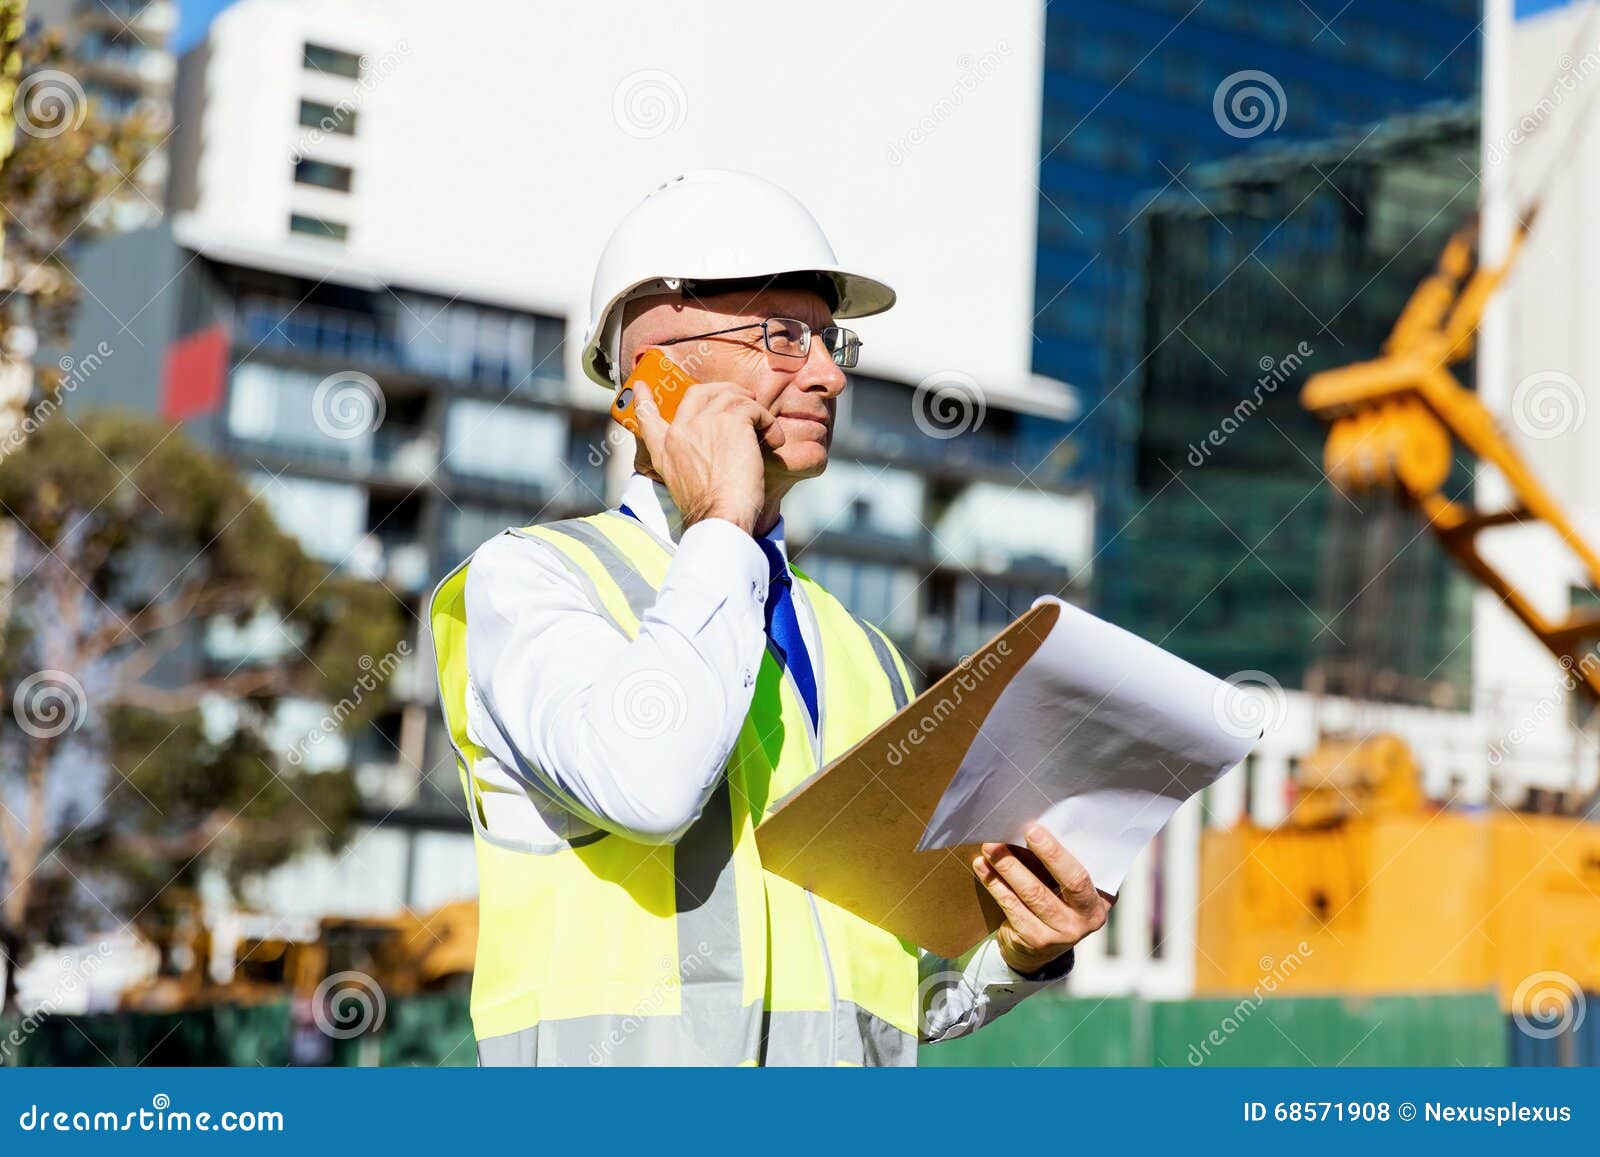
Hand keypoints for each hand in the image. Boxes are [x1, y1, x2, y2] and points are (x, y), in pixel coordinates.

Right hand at [632, 377, 781, 534]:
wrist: (720, 516)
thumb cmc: (710, 509)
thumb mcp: (681, 484)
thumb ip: (685, 462)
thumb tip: (707, 453)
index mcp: (665, 449)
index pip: (647, 417)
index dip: (643, 400)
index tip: (640, 386)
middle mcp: (680, 431)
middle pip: (698, 393)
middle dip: (722, 390)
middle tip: (743, 397)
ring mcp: (704, 422)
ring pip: (730, 398)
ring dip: (753, 410)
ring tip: (765, 428)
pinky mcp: (731, 422)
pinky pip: (753, 410)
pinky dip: (768, 423)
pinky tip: (773, 441)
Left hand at [971, 825, 1109, 974]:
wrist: (1040, 948)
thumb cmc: (1055, 901)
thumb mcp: (1065, 884)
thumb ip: (1058, 863)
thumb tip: (1030, 829)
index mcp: (1099, 899)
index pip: (1081, 874)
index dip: (1057, 853)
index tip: (1033, 830)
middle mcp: (1087, 919)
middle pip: (1064, 882)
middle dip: (1042, 854)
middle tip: (1012, 834)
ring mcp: (1063, 934)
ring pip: (1033, 894)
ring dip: (1008, 867)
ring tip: (990, 848)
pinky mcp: (1037, 941)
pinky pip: (1013, 908)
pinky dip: (996, 884)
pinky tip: (982, 868)